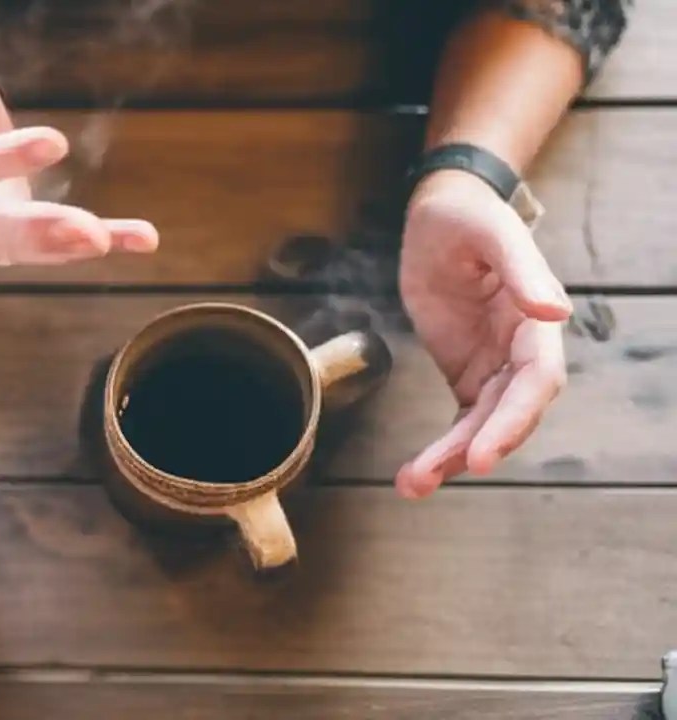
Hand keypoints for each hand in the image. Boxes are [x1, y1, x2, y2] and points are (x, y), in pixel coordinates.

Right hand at [0, 0, 157, 265]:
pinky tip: (144, 239)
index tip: (57, 142)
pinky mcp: (21, 233)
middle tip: (88, 234)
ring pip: (24, 247)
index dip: (4, 158)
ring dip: (66, 248)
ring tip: (106, 240)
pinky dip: (106, 239)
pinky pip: (63, 243)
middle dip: (37, 231)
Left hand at [396, 170, 571, 498]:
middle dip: (472, 450)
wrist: (440, 214)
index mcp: (536, 322)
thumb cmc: (469, 216)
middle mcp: (521, 351)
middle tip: (424, 478)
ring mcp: (494, 366)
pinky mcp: (466, 372)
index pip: (536, 381)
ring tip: (410, 485)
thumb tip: (556, 310)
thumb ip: (522, 270)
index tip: (483, 455)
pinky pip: (461, 419)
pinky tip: (416, 474)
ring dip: (450, 458)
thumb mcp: (492, 234)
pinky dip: (443, 447)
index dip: (513, 420)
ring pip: (481, 425)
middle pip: (507, 414)